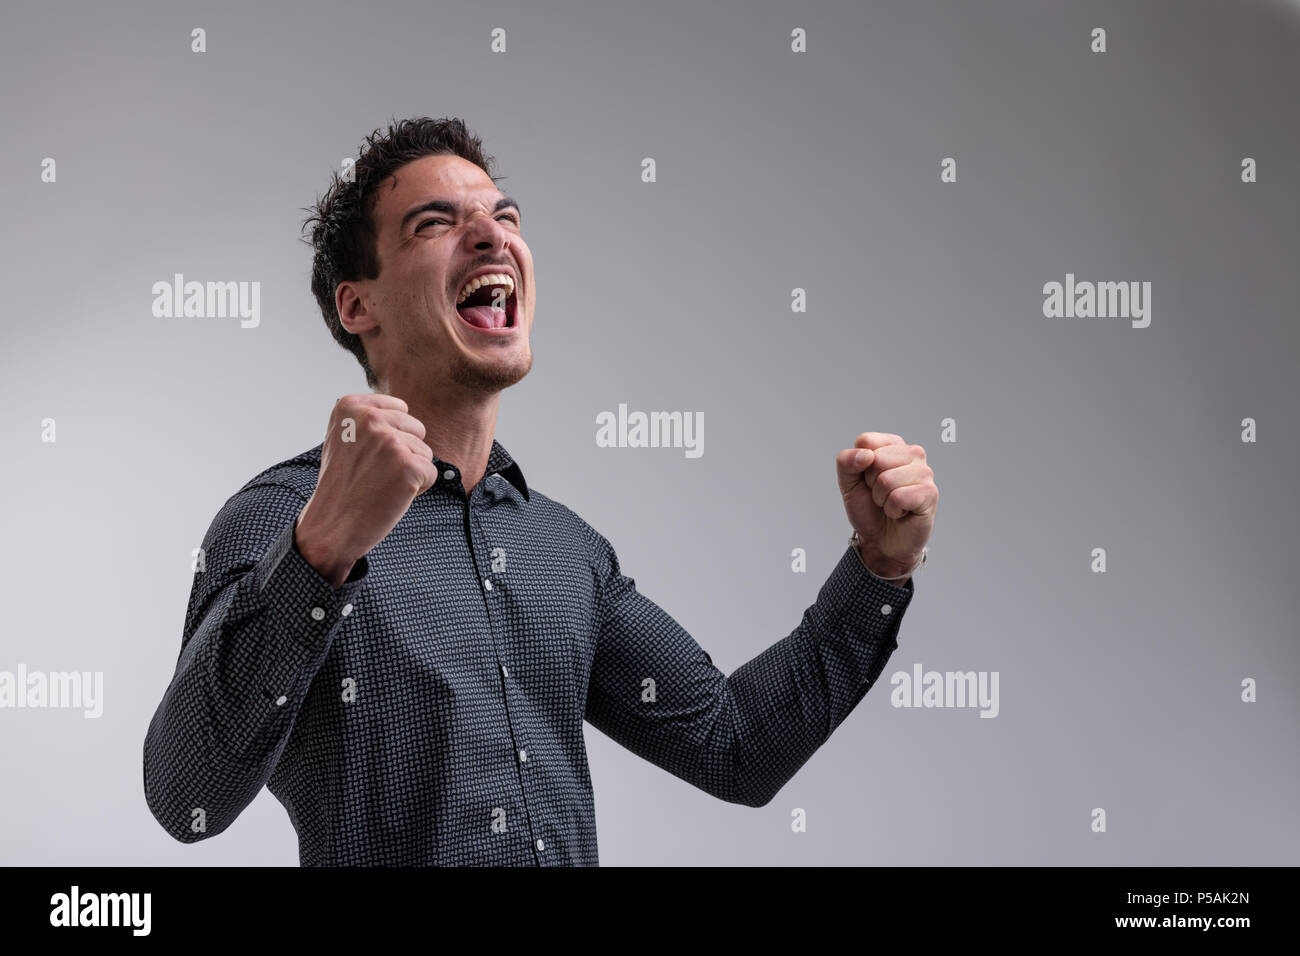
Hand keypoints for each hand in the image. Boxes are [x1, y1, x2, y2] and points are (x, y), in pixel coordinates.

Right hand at [295, 393, 436, 586]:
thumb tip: (402, 408)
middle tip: (374, 473)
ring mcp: (390, 441)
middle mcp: (370, 418)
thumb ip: (368, 417)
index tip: (365, 456)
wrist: (332, 525)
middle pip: (416, 428)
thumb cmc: (342, 485)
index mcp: (351, 405)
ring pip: (425, 451)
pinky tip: (391, 495)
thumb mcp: (343, 436)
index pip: (400, 409)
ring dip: (409, 471)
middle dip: (403, 453)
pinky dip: (418, 488)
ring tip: (380, 484)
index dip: (391, 436)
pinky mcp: (409, 466)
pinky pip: (431, 472)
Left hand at [835, 432, 937, 576]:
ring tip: (890, 504)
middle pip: (877, 460)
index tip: (868, 480)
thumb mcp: (848, 482)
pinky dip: (893, 510)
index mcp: (892, 445)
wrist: (880, 540)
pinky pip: (899, 497)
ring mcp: (924, 472)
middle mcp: (913, 454)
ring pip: (887, 480)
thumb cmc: (868, 508)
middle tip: (881, 495)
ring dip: (882, 499)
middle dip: (871, 484)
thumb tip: (866, 455)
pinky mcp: (930, 493)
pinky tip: (901, 512)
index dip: (859, 465)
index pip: (866, 441)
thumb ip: (846, 461)